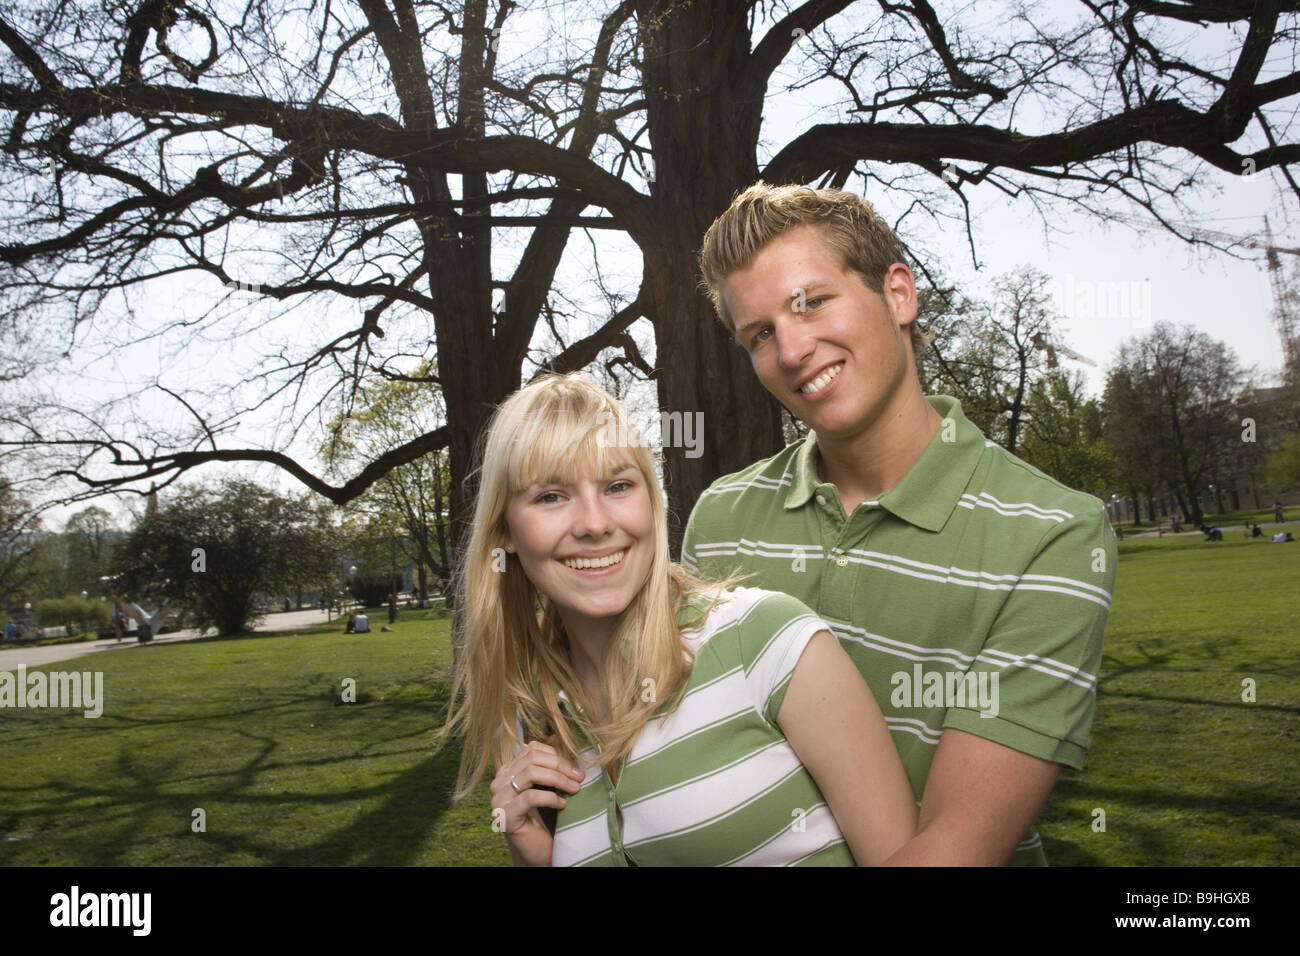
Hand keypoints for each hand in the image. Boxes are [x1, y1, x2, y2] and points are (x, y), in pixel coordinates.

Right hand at [489, 740, 585, 866]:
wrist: (538, 851)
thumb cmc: (545, 818)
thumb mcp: (548, 787)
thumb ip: (549, 766)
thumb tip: (563, 739)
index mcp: (507, 771)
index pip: (531, 750)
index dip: (556, 755)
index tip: (576, 767)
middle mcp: (498, 783)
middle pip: (532, 759)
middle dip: (560, 766)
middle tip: (580, 777)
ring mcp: (498, 800)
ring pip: (530, 774)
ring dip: (558, 780)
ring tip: (575, 788)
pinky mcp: (505, 816)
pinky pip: (530, 797)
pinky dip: (551, 798)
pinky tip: (563, 804)